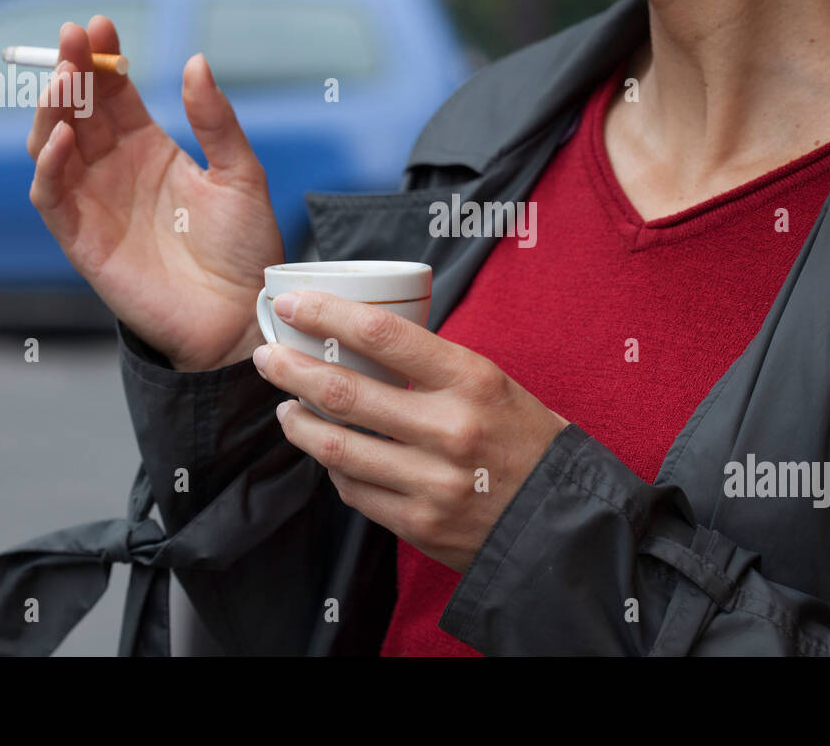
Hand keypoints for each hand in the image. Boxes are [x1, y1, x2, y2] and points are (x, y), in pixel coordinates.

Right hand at [27, 17, 283, 370]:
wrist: (240, 315)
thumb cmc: (246, 251)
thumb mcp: (241, 176)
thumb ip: (216, 122)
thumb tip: (196, 61)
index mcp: (151, 150)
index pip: (114, 94)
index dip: (102, 59)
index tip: (100, 25)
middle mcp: (116, 171)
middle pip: (79, 110)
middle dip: (73, 71)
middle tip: (76, 38)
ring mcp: (95, 203)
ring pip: (52, 145)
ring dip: (53, 110)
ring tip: (67, 80)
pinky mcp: (82, 240)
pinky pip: (51, 197)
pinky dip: (49, 165)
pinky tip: (64, 138)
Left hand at [252, 290, 569, 572]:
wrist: (562, 519)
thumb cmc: (525, 439)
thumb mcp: (493, 384)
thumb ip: (434, 367)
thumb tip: (362, 343)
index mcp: (472, 381)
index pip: (383, 335)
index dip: (327, 314)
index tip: (294, 304)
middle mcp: (450, 429)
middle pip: (345, 393)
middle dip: (292, 370)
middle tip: (267, 357)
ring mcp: (432, 482)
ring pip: (338, 448)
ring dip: (300, 424)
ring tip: (286, 408)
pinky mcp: (419, 524)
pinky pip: (354, 491)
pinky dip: (334, 469)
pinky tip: (328, 453)